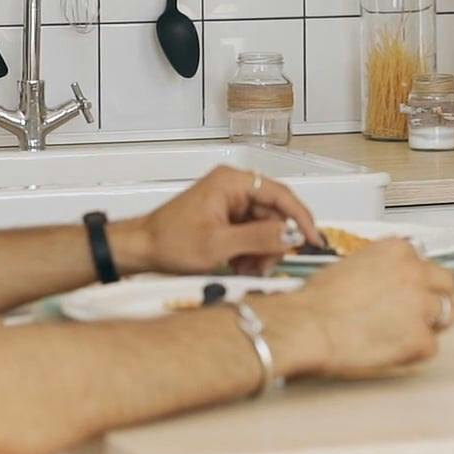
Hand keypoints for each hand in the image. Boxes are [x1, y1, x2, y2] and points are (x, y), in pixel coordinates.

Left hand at [119, 166, 319, 277]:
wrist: (140, 250)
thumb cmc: (169, 242)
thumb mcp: (218, 245)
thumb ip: (258, 238)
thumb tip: (291, 234)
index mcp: (232, 182)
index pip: (280, 195)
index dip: (300, 219)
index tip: (313, 240)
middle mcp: (233, 188)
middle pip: (274, 214)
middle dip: (273, 244)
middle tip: (266, 267)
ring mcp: (229, 203)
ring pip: (264, 228)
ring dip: (261, 253)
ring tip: (247, 271)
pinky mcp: (225, 219)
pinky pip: (250, 235)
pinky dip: (250, 253)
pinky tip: (239, 267)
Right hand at [260, 240, 453, 378]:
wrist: (308, 326)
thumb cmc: (318, 300)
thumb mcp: (352, 265)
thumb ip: (381, 268)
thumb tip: (388, 282)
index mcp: (398, 250)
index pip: (425, 263)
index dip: (416, 280)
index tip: (407, 291)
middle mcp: (416, 273)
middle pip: (446, 284)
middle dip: (433, 297)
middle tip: (414, 313)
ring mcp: (422, 306)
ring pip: (448, 313)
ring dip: (430, 323)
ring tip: (403, 333)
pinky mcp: (421, 339)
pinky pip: (431, 346)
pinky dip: (414, 351)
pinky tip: (391, 350)